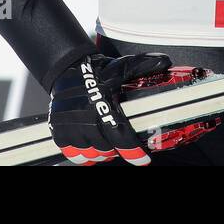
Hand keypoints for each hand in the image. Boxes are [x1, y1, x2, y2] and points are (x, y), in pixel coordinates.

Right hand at [48, 52, 170, 164]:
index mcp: (104, 103)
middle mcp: (86, 117)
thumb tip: (165, 63)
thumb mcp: (123, 65)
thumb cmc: (97, 70)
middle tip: (120, 144)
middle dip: (116, 150)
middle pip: (106, 149)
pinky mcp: (58, 130)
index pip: (120, 135)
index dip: (133, 152)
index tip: (143, 160)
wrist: (67, 68)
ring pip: (90, 154)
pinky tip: (89, 146)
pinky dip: (81, 154)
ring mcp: (71, 125)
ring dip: (100, 153)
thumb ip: (145, 65)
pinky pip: (72, 153)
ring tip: (105, 145)